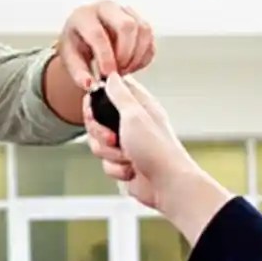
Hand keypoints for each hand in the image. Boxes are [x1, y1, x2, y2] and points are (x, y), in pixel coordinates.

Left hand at [58, 1, 154, 89]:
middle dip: (125, 53)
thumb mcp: (70, 60)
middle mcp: (106, 8)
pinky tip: (131, 66)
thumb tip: (90, 84)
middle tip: (118, 71)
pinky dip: (143, 57)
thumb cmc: (77, 46)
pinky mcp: (139, 20)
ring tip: (123, 70)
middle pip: (127, 25)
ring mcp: (125, 12)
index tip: (107, 74)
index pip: (98, 33)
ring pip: (143, 30)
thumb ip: (79, 74)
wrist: (85, 38)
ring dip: (137, 56)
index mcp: (84, 16)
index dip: (105, 57)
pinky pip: (150, 39)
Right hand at [82, 74, 189, 208]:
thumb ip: (119, 94)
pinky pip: (105, 162)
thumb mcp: (134, 114)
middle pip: (97, 120)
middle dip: (100, 133)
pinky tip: (131, 171)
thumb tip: (111, 75)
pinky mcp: (124, 163)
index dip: (96, 100)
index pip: (110, 91)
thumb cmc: (155, 149)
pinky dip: (115, 169)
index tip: (94, 110)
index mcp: (138, 106)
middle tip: (114, 138)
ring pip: (98, 143)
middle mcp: (132, 123)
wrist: (166, 185)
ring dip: (109, 154)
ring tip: (127, 157)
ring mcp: (128, 143)